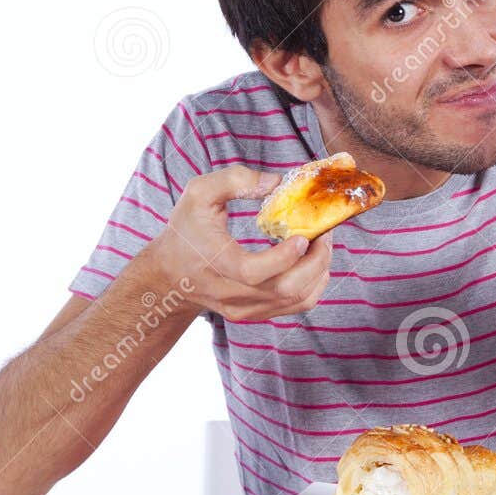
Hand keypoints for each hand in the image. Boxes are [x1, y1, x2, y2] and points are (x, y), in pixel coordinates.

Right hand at [137, 166, 331, 320]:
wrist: (171, 274)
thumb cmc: (187, 230)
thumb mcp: (199, 193)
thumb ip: (234, 180)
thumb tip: (275, 183)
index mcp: (216, 263)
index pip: (253, 272)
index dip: (284, 257)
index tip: (303, 236)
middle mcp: (230, 293)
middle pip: (285, 289)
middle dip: (315, 261)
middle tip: (324, 234)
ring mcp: (244, 308)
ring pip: (296, 300)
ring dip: (318, 271)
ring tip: (322, 245)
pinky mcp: (254, 314)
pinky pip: (296, 306)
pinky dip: (314, 285)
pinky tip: (314, 263)